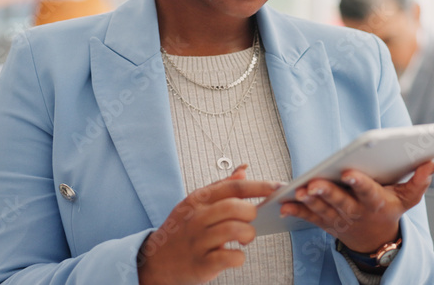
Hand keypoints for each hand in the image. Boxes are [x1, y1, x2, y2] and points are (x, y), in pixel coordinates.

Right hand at [137, 165, 280, 284]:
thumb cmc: (180, 231)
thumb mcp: (194, 204)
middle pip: (235, 207)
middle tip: (250, 221)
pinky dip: (239, 257)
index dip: (259, 186)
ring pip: (235, 230)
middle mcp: (197, 218)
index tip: (277, 187)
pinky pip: (230, 257)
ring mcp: (198, 241)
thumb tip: (244, 169)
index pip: (233, 187)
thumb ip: (220, 186)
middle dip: (251, 214)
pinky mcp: (201, 263)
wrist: (156, 261)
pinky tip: (234, 255)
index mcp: (198, 200)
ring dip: (248, 235)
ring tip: (244, 239)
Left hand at [279, 160, 433, 252]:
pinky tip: (285, 205)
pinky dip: (297, 212)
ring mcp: (339, 218)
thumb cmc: (388, 211)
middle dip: (327, 193)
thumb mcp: (407, 199)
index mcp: (375, 203)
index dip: (359, 183)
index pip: (368, 192)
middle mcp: (355, 212)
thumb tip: (431, 163)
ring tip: (298, 191)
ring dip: (309, 201)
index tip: (349, 173)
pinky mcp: (325, 222)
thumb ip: (419, 182)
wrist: (375, 241)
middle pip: (340, 201)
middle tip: (314, 184)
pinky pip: (309, 217)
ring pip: (322, 209)